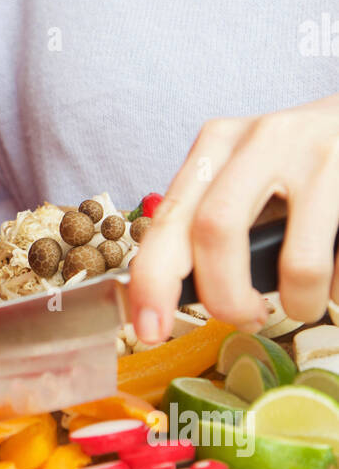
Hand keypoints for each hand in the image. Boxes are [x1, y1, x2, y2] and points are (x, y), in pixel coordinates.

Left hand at [127, 95, 338, 342]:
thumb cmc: (299, 164)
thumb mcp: (246, 174)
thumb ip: (207, 219)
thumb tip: (171, 295)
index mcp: (219, 143)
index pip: (170, 218)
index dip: (153, 281)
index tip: (148, 329)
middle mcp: (263, 139)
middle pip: (216, 230)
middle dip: (225, 297)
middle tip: (244, 318)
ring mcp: (318, 156)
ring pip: (297, 264)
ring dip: (300, 304)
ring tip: (307, 299)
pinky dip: (337, 291)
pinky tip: (335, 274)